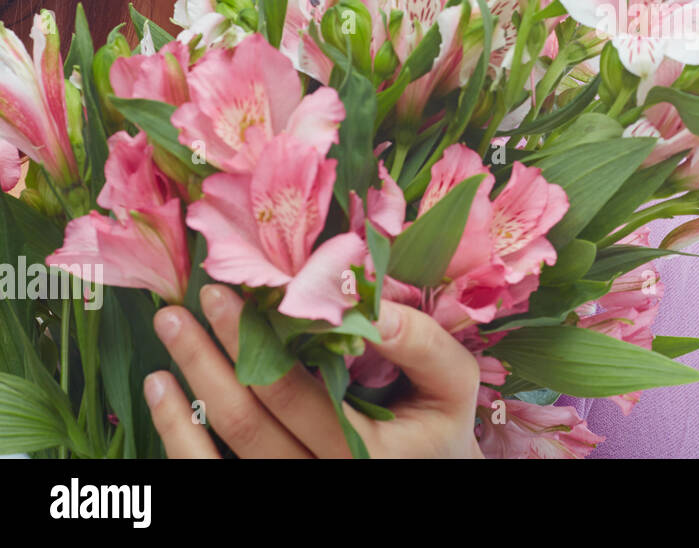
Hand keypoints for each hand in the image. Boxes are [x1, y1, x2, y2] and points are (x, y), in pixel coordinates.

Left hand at [144, 284, 484, 457]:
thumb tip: (364, 301)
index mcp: (365, 456)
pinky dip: (178, 434)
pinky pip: (210, 475)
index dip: (263, 341)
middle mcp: (320, 481)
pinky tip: (163, 392)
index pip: (301, 394)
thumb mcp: (454, 384)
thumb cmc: (442, 426)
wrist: (436, 479)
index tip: (240, 289)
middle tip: (199, 295)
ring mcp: (290, 490)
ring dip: (192, 383)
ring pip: (223, 448)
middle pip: (251, 419)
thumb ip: (421, 344)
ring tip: (170, 328)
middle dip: (217, 350)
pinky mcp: (267, 493)